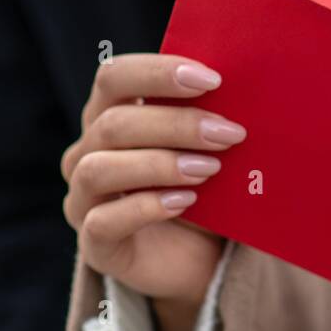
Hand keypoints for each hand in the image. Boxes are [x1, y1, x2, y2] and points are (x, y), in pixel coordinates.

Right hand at [61, 53, 245, 330]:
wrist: (205, 258)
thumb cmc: (207, 189)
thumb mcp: (208, 148)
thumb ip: (209, 117)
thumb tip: (246, 87)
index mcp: (109, 116)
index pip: (114, 78)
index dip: (157, 72)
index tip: (212, 80)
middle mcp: (87, 154)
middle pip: (113, 124)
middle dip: (175, 124)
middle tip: (229, 133)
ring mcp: (84, 200)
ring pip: (99, 169)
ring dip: (159, 164)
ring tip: (210, 168)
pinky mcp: (96, 246)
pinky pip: (104, 222)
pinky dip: (146, 207)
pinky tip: (185, 201)